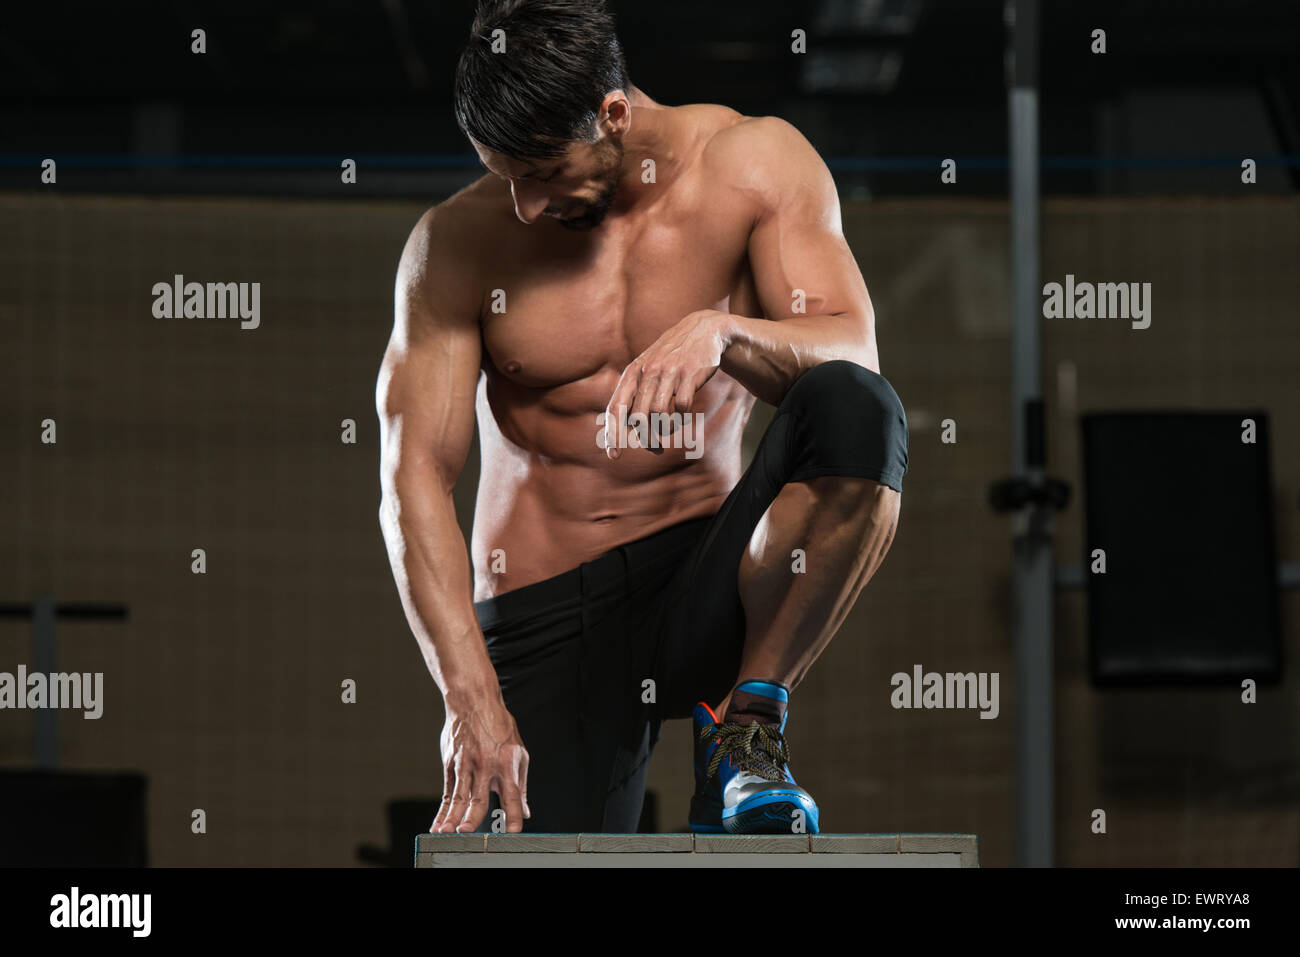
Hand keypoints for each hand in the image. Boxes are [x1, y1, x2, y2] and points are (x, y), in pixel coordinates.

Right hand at [431, 699, 529, 833]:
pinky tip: (439, 823)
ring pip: (458, 796)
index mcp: (506, 763)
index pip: (512, 794)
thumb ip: (521, 784)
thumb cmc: (498, 725)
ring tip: (447, 832)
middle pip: (479, 797)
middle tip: (467, 833)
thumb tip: (524, 810)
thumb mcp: (519, 751)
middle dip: (473, 817)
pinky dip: (442, 809)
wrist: (473, 701)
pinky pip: (446, 791)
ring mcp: (465, 765)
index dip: (513, 814)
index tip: (513, 832)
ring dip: (451, 817)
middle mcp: (485, 766)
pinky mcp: (450, 764)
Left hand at [602, 309, 729, 458]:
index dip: (613, 434)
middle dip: (646, 439)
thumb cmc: (671, 356)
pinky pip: (682, 407)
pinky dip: (681, 419)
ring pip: (659, 414)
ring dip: (664, 431)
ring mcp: (669, 372)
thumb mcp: (648, 368)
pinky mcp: (691, 374)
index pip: (616, 408)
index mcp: (633, 372)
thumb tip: (628, 429)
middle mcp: (648, 371)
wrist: (703, 329)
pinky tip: (682, 418)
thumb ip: (636, 394)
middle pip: (638, 417)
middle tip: (655, 448)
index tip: (613, 456)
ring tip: (669, 432)